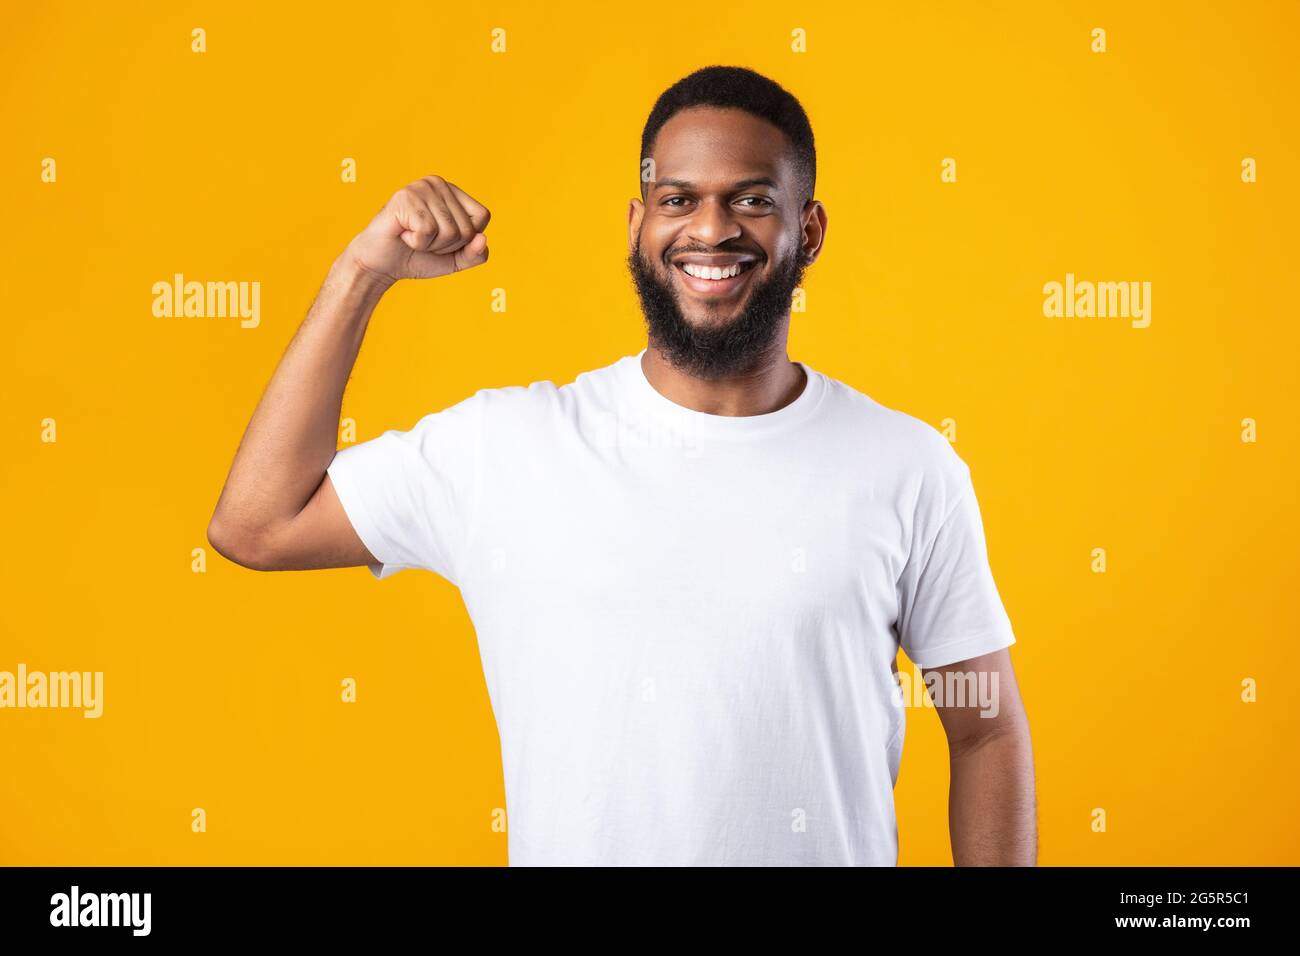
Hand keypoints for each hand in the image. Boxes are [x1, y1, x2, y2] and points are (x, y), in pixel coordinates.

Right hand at [344, 175, 489, 284]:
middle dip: (446, 245)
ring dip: (431, 245)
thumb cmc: (417, 256)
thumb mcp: (455, 259)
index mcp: (452, 191)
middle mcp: (437, 183)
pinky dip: (417, 242)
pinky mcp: (405, 197)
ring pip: (450, 231)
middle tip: (423, 239)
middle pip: (467, 227)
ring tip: (412, 236)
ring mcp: (421, 187)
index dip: (466, 239)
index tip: (441, 238)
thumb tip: (482, 239)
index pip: (482, 217)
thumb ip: (475, 254)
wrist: (381, 264)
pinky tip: (403, 234)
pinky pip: (428, 231)